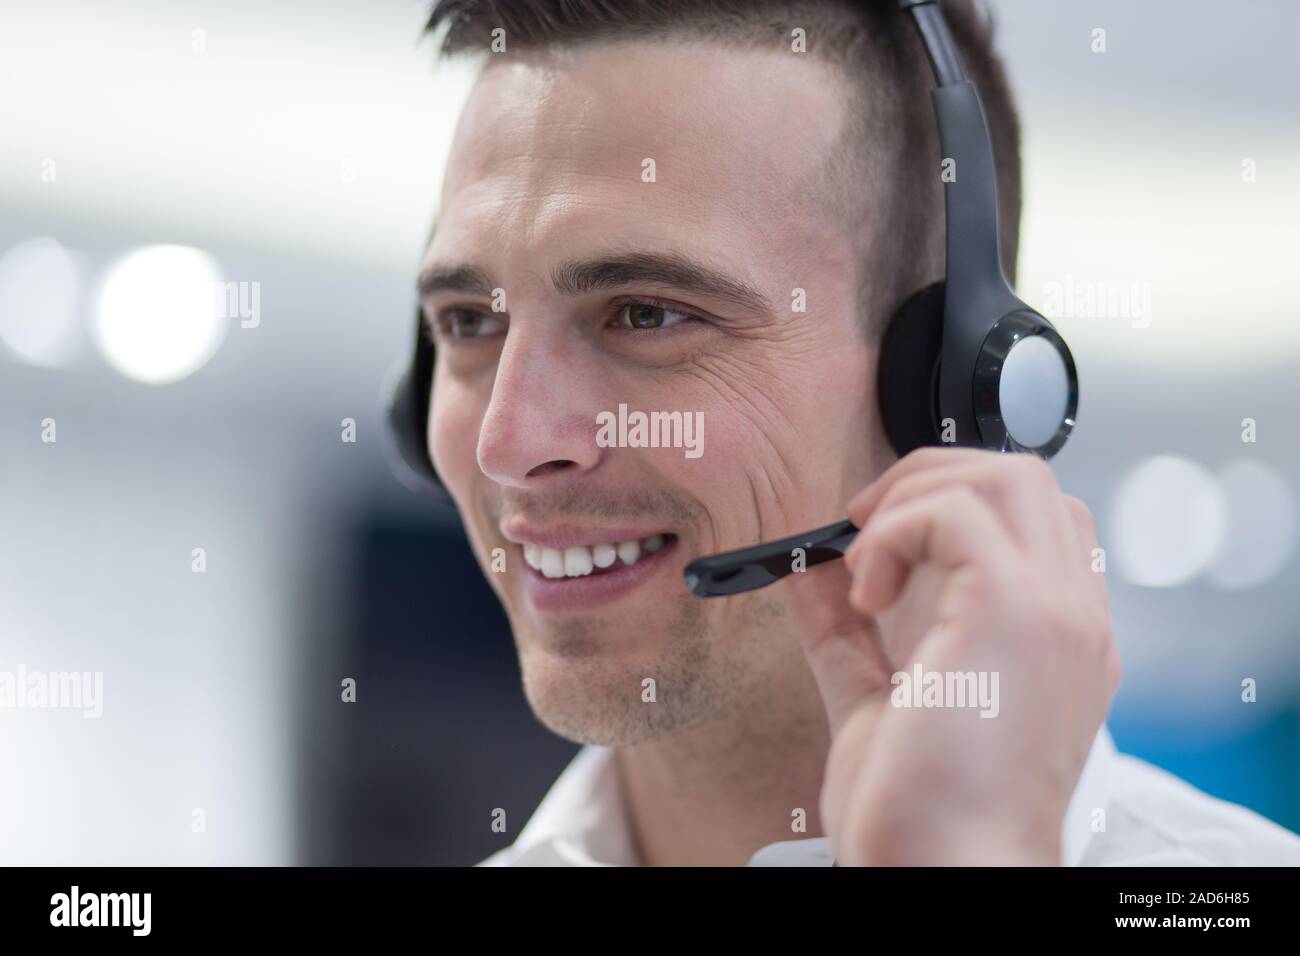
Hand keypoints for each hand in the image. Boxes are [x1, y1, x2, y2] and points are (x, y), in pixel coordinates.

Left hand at [792, 447, 1120, 864]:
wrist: (940, 869)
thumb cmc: (918, 811)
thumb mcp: (877, 703)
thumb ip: (850, 634)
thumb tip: (809, 574)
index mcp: (1053, 640)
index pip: (1034, 523)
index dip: (952, 509)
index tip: (882, 547)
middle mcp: (1072, 618)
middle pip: (1024, 479)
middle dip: (928, 480)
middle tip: (866, 532)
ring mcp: (1056, 609)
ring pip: (1006, 474)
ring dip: (914, 496)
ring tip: (867, 560)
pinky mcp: (1016, 608)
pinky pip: (955, 511)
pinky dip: (892, 532)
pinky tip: (866, 595)